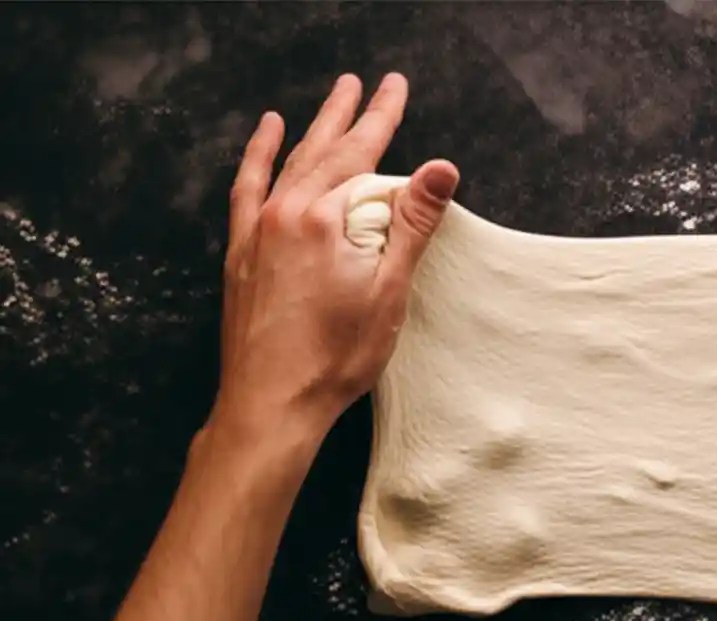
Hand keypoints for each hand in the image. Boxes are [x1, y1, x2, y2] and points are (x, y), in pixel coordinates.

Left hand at [216, 73, 459, 434]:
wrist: (270, 404)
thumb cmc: (334, 358)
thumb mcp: (388, 292)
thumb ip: (413, 224)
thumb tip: (439, 169)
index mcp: (324, 220)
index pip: (363, 154)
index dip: (383, 118)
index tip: (395, 89)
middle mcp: (285, 214)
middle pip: (325, 150)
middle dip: (350, 114)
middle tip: (367, 83)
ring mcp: (257, 232)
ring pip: (289, 163)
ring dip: (312, 129)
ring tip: (331, 100)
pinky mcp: (241, 253)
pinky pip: (248, 189)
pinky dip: (258, 158)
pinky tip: (265, 138)